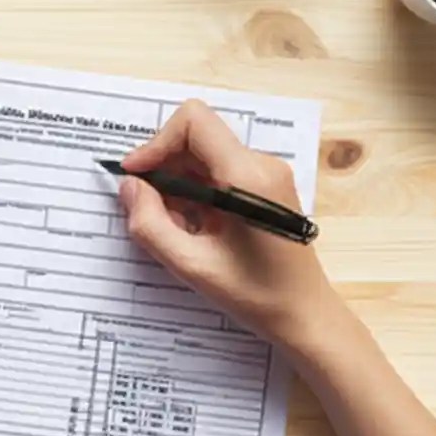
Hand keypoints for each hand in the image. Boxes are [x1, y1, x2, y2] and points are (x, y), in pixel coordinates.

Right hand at [118, 100, 338, 347]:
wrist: (305, 314)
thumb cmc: (257, 295)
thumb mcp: (192, 265)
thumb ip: (150, 224)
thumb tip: (129, 187)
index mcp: (248, 177)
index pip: (194, 121)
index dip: (156, 142)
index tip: (135, 175)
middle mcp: (261, 165)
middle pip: (196, 137)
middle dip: (163, 166)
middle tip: (146, 208)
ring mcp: (266, 173)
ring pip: (203, 155)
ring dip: (177, 182)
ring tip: (173, 226)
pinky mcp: (264, 185)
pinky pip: (218, 171)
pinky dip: (195, 191)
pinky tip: (193, 227)